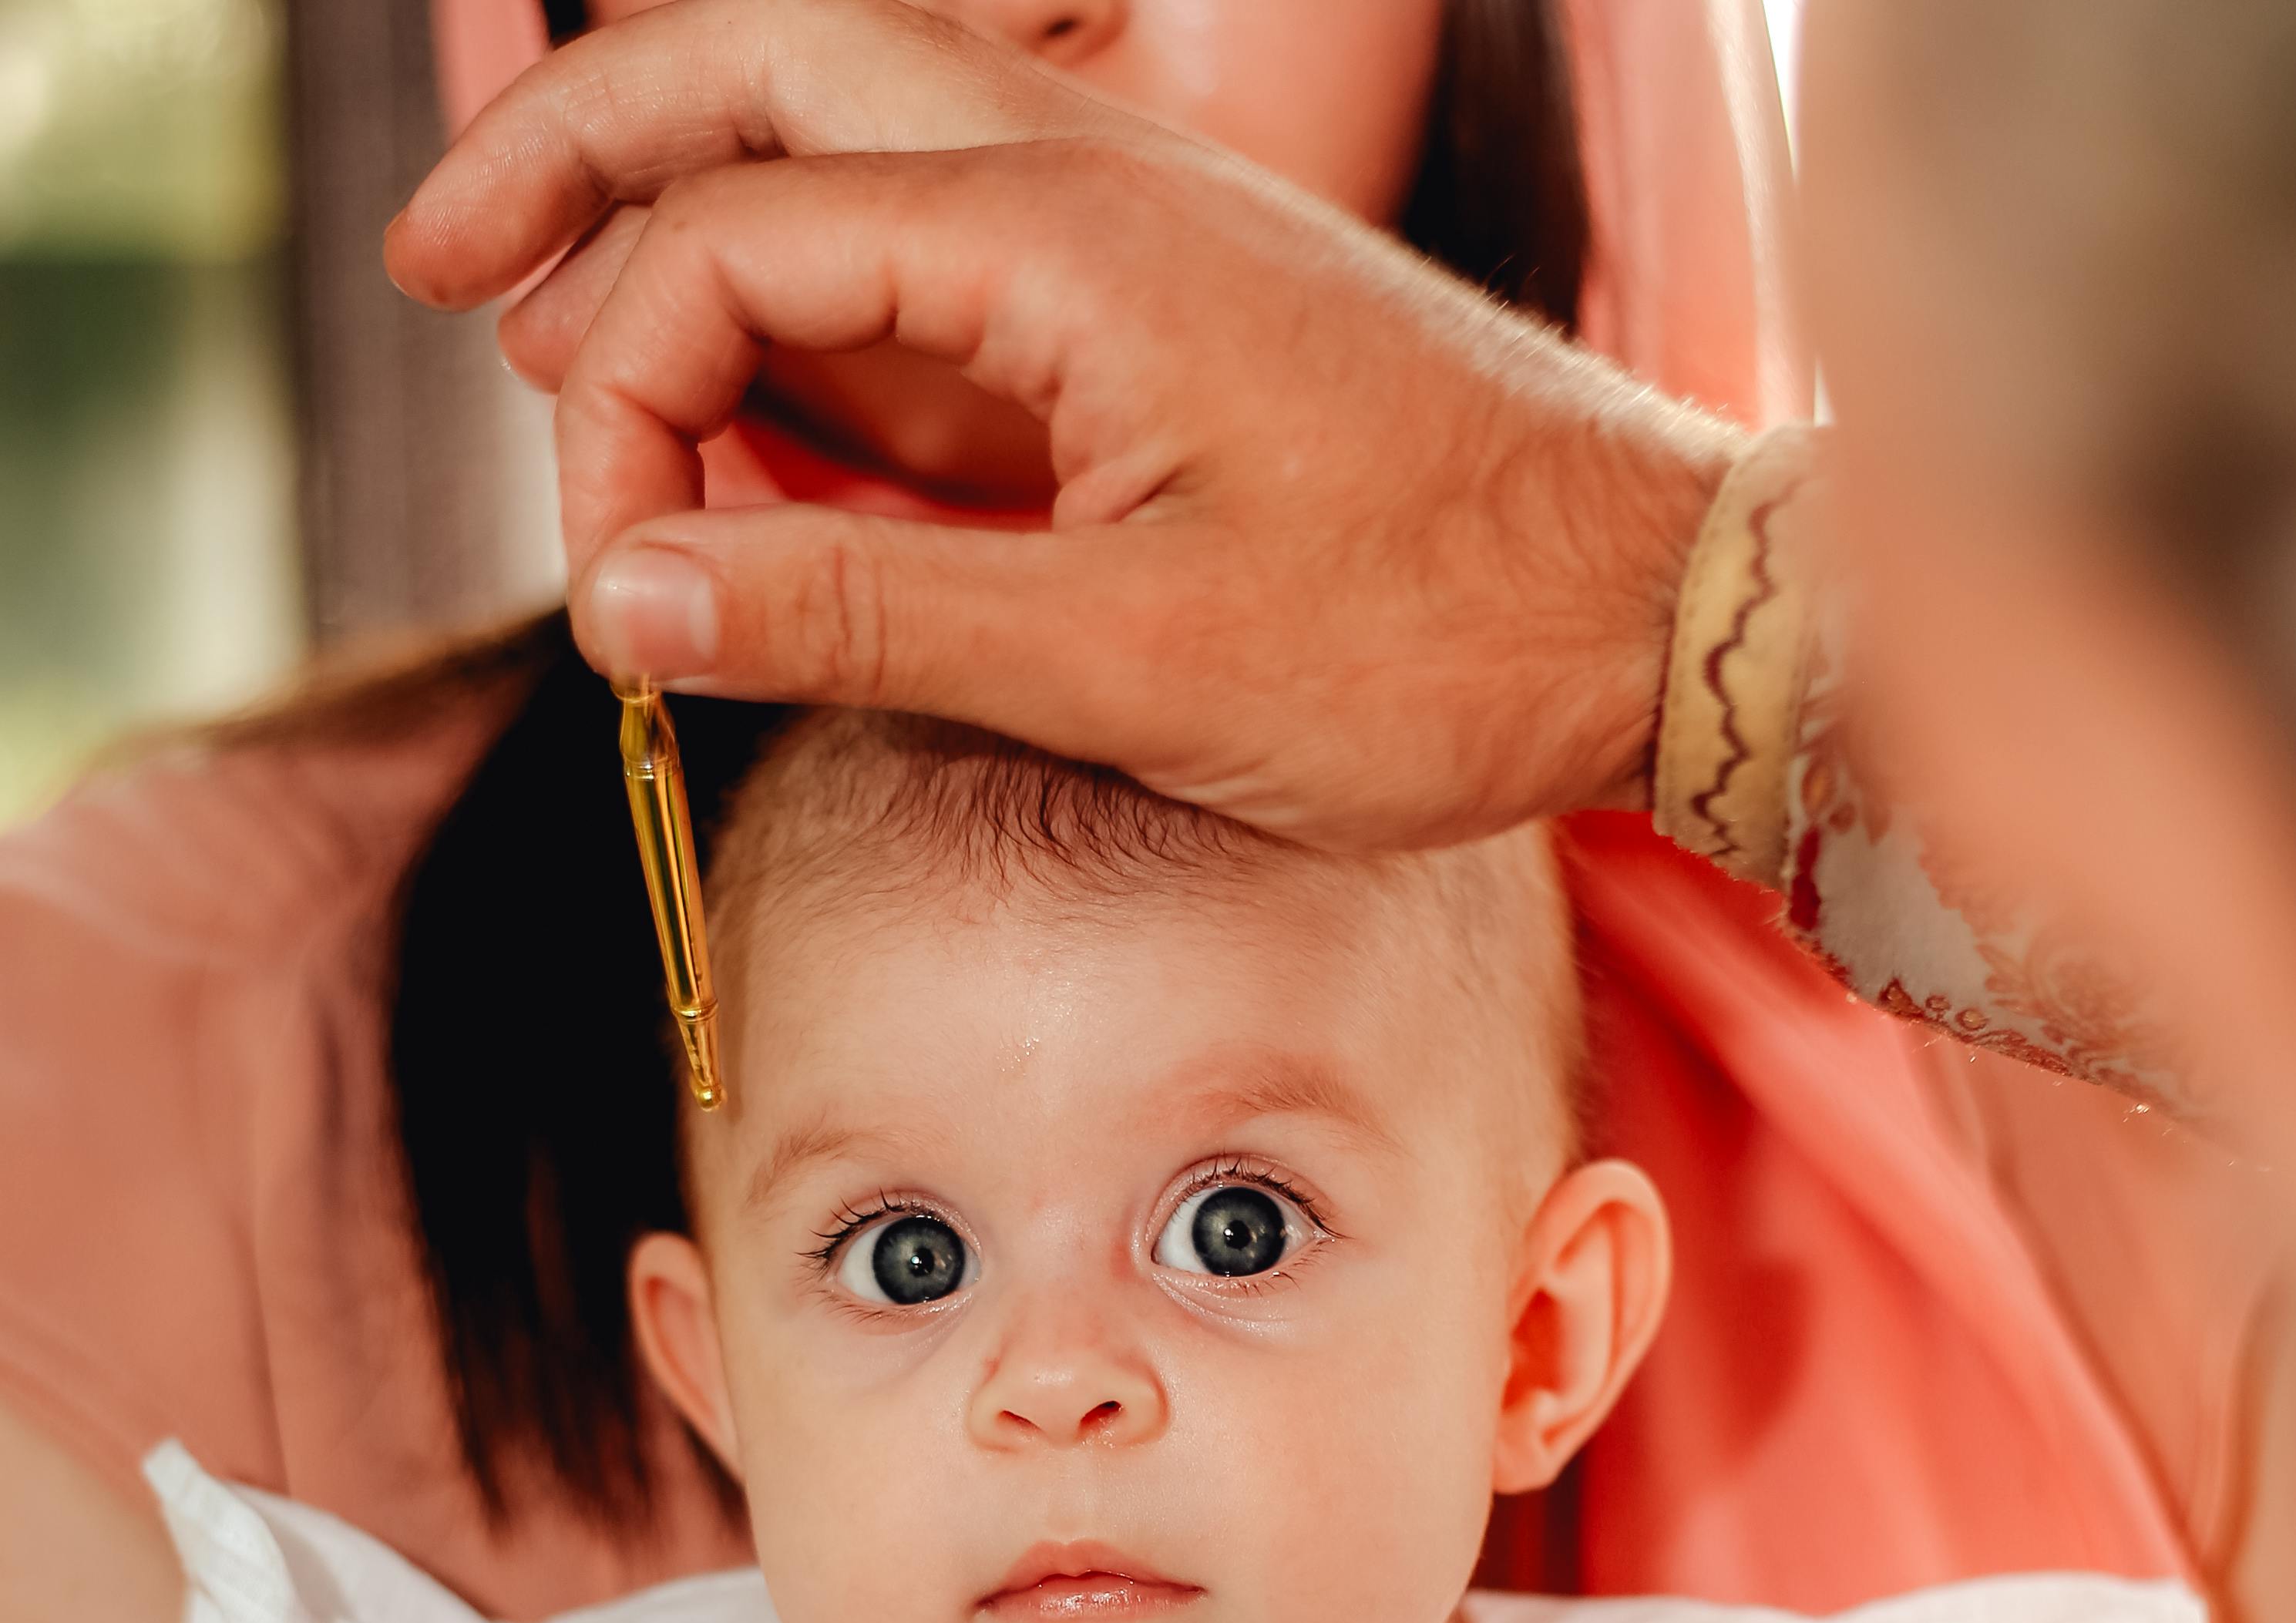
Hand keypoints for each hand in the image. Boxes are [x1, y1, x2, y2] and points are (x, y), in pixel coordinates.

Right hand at [383, 0, 1731, 845]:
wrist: (1655, 610)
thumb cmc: (1440, 640)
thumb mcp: (1131, 665)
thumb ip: (863, 615)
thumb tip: (624, 597)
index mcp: (1061, 232)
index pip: (732, 233)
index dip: (621, 395)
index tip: (616, 592)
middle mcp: (1078, 181)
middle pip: (753, 79)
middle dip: (576, 165)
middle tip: (435, 275)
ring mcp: (1117, 234)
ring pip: (837, 147)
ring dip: (682, 225)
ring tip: (554, 350)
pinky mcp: (1151, 315)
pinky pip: (934, 256)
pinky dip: (811, 310)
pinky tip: (755, 412)